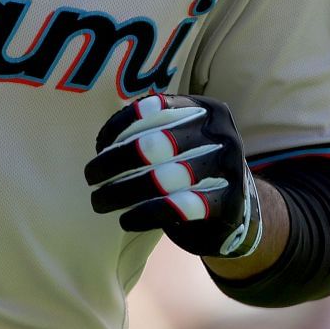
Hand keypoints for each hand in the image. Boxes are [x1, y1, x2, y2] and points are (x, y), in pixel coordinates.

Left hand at [85, 93, 262, 258]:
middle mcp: (220, 133)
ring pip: (161, 179)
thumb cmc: (194, 170)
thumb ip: (150, 132)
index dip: (118, 127)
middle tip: (90, 176)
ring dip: (121, 191)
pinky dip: (145, 214)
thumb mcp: (181, 140)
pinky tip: (126, 220)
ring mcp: (228, 168)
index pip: (152, 108)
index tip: (98, 147)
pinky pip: (177, 208)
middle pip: (153, 145)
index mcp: (205, 109)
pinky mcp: (228, 203)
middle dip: (113, 162)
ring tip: (99, 201)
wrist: (240, 211)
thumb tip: (103, 144)